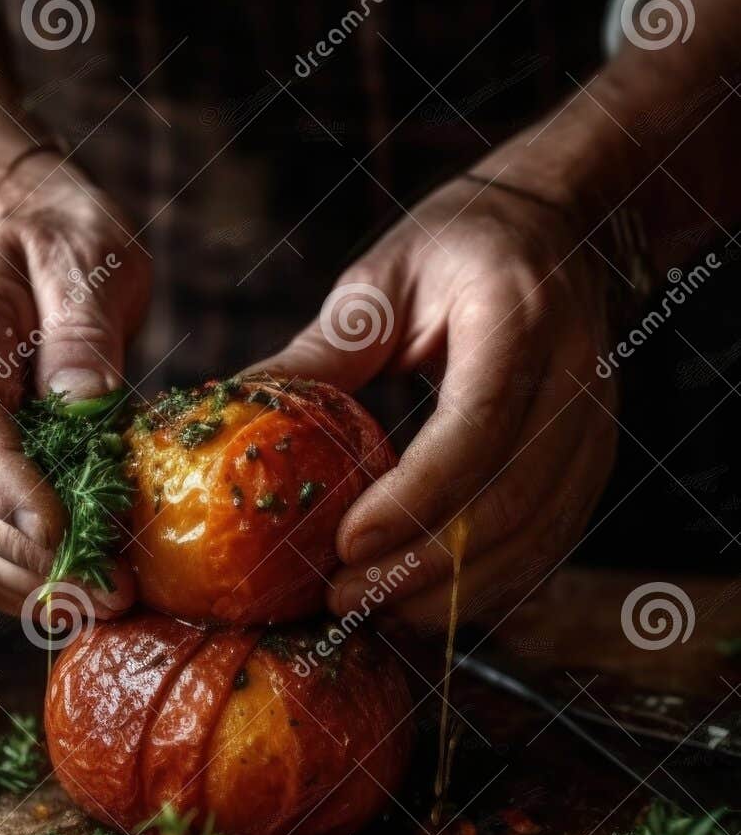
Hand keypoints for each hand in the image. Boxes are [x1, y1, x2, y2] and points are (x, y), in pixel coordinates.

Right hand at [0, 150, 150, 615]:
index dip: (6, 488)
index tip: (60, 534)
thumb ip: (83, 328)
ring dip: (29, 580)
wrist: (31, 242)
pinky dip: (21, 579)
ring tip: (105, 602)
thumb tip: (85, 402)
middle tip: (112, 590)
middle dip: (33, 554)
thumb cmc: (61, 244)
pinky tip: (75, 598)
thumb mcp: (84, 257)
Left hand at [268, 175, 618, 627]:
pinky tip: (425, 600)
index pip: (477, 425)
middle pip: (511, 498)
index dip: (415, 497)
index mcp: (518, 315)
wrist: (562, 225)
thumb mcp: (384, 279)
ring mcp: (596, 424)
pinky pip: (548, 542)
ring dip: (454, 590)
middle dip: (424, 563)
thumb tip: (239, 411)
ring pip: (536, 535)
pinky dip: (487, 583)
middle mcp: (576, 375)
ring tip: (374, 609)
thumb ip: (324, 354)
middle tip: (344, 595)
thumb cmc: (462, 242)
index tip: (347, 544)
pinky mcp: (594, 461)